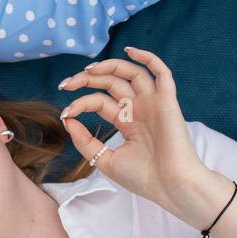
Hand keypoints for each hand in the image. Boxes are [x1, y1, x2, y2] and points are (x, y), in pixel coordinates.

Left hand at [56, 47, 225, 223]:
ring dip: (110, 66)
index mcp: (127, 121)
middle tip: (66, 83)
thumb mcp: (105, 160)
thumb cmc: (143, 178)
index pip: (99, 101)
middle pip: (111, 83)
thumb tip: (68, 121)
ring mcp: (153, 104)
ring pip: (131, 74)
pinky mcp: (167, 102)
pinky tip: (131, 50)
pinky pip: (161, 73)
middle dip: (87, 79)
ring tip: (88, 70)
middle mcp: (139, 109)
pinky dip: (148, 58)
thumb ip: (86, 141)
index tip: (66, 113)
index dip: (80, 103)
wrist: (171, 187)